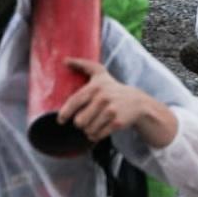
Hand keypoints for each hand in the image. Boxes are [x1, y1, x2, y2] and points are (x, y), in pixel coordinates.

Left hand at [58, 59, 173, 145]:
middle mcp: (103, 98)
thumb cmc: (112, 88)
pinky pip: (98, 135)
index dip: (64, 113)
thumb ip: (82, 65)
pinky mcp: (117, 123)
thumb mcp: (99, 74)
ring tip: (93, 124)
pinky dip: (96, 136)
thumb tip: (64, 61)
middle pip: (79, 121)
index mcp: (95, 87)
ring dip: (88, 130)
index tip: (61, 120)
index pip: (74, 102)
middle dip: (80, 123)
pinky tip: (99, 130)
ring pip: (88, 130)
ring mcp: (110, 111)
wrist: (136, 102)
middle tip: (84, 120)